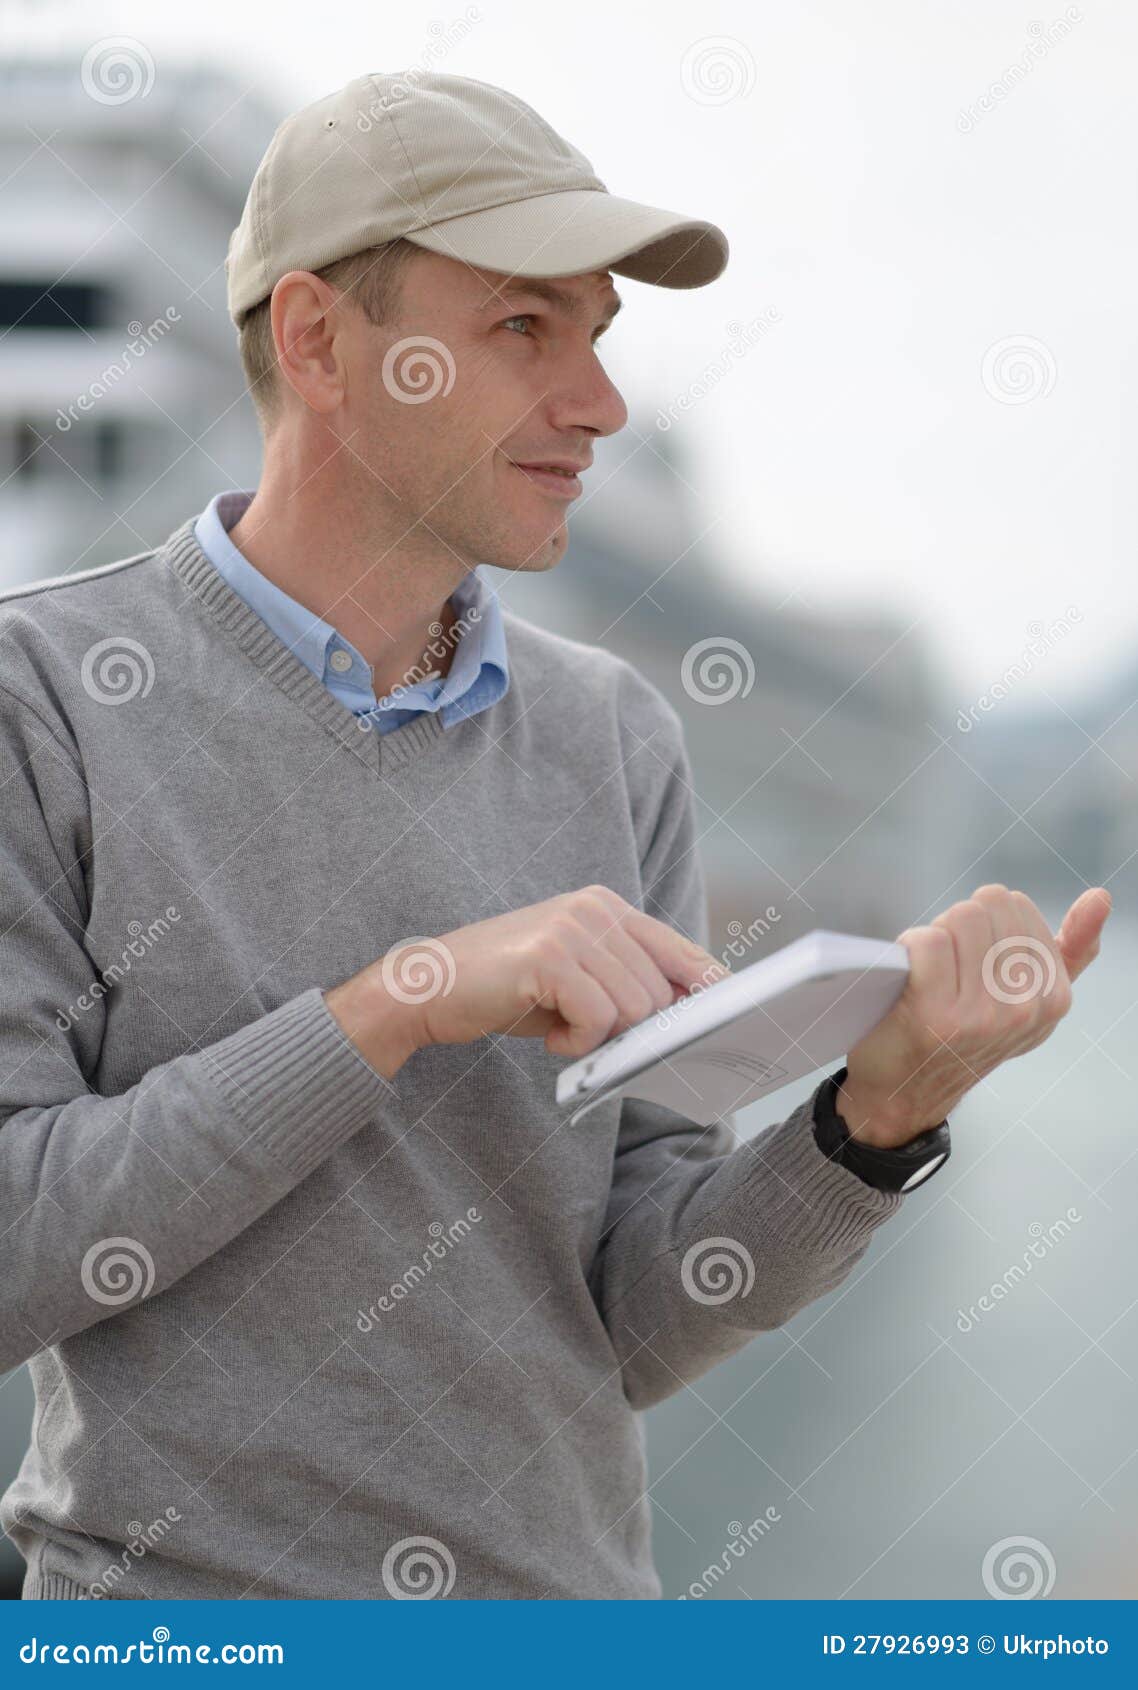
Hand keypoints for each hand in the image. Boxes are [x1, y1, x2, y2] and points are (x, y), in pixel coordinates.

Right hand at [326, 884, 728, 1072]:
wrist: (429, 986)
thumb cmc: (508, 990)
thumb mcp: (578, 980)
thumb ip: (628, 983)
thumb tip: (692, 1014)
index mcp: (608, 906)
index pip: (683, 951)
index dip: (710, 990)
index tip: (733, 1018)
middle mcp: (595, 908)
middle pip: (661, 992)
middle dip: (633, 1030)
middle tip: (588, 1035)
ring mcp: (572, 928)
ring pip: (635, 1009)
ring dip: (601, 1039)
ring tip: (562, 1029)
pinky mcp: (550, 956)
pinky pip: (599, 1019)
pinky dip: (578, 1043)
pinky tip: (550, 1036)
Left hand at [836, 884, 1111, 1148]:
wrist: (908, 1090)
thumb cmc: (964, 1034)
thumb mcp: (1029, 999)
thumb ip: (1070, 950)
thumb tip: (1100, 897)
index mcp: (1055, 998)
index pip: (1016, 905)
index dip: (983, 923)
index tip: (975, 962)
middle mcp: (1025, 1009)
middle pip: (985, 906)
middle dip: (959, 926)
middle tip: (948, 968)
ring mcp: (984, 1016)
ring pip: (957, 919)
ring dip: (934, 936)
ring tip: (931, 974)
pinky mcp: (939, 1017)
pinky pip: (926, 942)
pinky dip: (909, 949)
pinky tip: (911, 980)